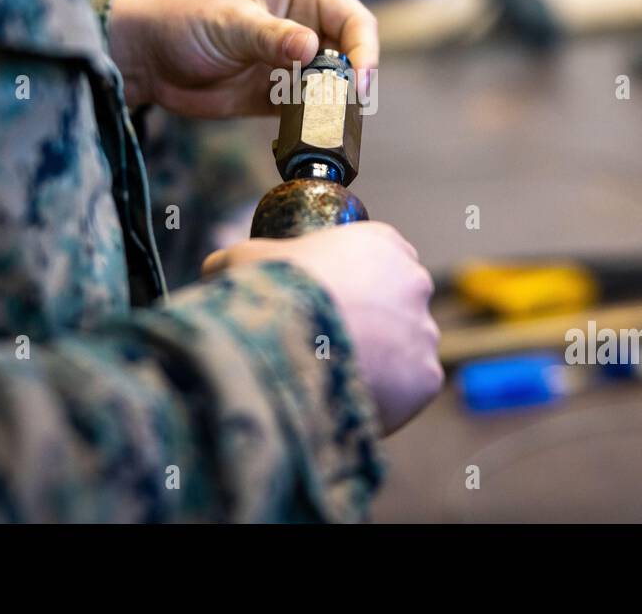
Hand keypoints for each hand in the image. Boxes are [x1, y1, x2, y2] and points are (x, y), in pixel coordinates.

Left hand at [108, 0, 377, 116]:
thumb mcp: (230, 22)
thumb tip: (311, 48)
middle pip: (352, 55)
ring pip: (336, 86)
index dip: (364, 49)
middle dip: (353, 82)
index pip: (353, 18)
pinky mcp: (282, 94)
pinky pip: (311, 111)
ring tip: (327, 124)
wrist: (150, 59)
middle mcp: (309, 25)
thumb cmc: (187, 21)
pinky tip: (308, 133)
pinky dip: (314, 123)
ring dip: (336, 106)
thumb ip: (271, 36)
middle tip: (347, 109)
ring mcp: (297, 62)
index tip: (360, 80)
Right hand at [202, 222, 441, 434]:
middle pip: (399, 304)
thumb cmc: (271, 289)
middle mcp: (414, 281)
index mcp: (382, 243)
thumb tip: (215, 267)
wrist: (289, 342)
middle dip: (373, 322)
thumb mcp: (244, 258)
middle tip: (332, 343)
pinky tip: (350, 399)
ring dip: (381, 362)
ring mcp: (424, 331)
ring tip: (335, 377)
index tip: (331, 300)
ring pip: (406, 350)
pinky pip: (408, 391)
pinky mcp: (427, 378)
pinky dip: (386, 398)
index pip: (381, 258)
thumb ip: (239, 257)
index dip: (356, 280)